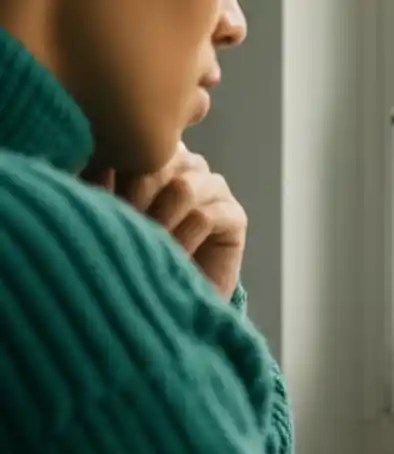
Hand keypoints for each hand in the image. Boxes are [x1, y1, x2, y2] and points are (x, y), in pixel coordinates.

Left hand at [89, 144, 247, 301]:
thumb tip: (89, 155)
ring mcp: (213, 188)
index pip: (137, 140)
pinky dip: (184, 238)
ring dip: (161, 220)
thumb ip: (100, 183)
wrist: (165, 303)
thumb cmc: (128, 255)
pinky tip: (173, 257)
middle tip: (126, 225)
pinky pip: (206, 215)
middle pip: (161, 159)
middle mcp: (185, 165)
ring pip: (184, 187)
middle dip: (138, 195)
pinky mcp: (235, 215)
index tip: (99, 201)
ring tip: (149, 244)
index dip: (117, 167)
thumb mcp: (105, 213)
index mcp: (152, 154)